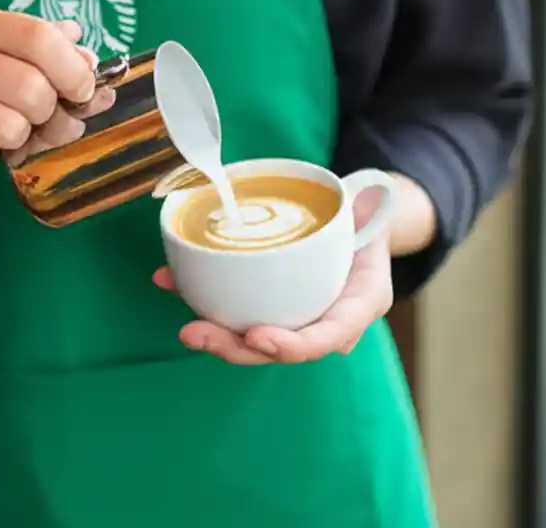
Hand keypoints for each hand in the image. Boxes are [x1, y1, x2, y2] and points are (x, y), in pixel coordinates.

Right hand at [0, 9, 115, 191]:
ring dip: (19, 140)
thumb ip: (67, 63)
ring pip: (10, 127)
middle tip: (37, 120)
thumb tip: (92, 64)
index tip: (82, 92)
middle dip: (48, 114)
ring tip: (4, 134)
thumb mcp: (33, 71)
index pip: (40, 37)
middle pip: (32, 87)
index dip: (73, 70)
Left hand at [152, 188, 394, 364]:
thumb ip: (372, 208)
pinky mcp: (269, 307)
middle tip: (194, 333)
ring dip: (213, 333)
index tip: (256, 336)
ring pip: (251, 340)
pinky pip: (236, 312)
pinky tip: (168, 282)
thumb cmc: (366, 218)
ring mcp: (296, 319)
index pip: (326, 338)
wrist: (359, 224)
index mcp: (358, 307)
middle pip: (277, 350)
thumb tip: (369, 195)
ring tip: (183, 324)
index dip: (290, 345)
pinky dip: (200, 298)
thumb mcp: (377, 214)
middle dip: (232, 348)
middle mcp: (326, 323)